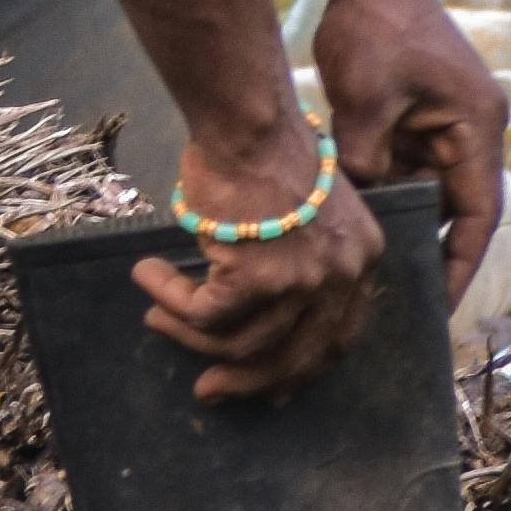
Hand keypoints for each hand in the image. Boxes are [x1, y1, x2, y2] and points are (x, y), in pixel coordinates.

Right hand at [134, 122, 391, 401]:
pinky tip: (149, 277)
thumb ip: (302, 257)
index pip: (338, 339)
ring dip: (189, 334)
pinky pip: (203, 313)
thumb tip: (256, 306)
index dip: (301, 370)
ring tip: (157, 316)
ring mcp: (302, 281)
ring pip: (240, 341)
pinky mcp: (257, 277)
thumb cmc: (266, 148)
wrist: (247, 120)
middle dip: (248, 381)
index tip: (275, 390)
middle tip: (210, 390)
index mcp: (361, 260)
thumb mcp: (308, 209)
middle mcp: (341, 277)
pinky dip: (170, 300)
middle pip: (294, 357)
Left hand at [306, 0, 509, 302]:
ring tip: (371, 270)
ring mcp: (449, 125)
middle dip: (429, 251)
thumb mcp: (364, 98)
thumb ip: (365, 157)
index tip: (440, 306)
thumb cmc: (376, 27)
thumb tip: (360, 207)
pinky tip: (358, 222)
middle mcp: (473, 133)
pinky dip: (389, 193)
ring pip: (429, 192)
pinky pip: (411, 169)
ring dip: (402, 221)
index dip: (461, 264)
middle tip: (394, 300)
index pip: (476, 215)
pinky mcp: (423, 118)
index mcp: (475, 129)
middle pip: (456, 210)